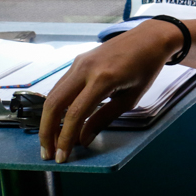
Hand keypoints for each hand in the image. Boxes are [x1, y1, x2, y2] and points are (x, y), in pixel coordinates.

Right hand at [39, 20, 181, 162]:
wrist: (148, 38)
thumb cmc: (145, 69)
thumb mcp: (130, 98)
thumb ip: (103, 118)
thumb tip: (83, 139)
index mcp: (103, 79)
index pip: (75, 114)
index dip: (65, 138)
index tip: (62, 157)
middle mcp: (85, 69)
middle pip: (54, 103)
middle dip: (46, 131)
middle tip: (47, 153)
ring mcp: (78, 62)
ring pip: (53, 94)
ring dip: (48, 120)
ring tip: (51, 142)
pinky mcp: (76, 61)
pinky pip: (61, 86)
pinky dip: (57, 106)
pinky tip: (59, 121)